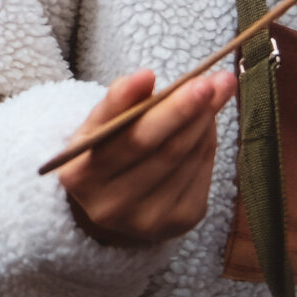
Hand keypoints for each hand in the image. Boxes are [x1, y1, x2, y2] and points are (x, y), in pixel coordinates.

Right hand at [56, 67, 237, 248]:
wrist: (113, 206)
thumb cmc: (102, 155)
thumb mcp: (96, 128)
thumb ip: (117, 102)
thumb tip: (145, 77)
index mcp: (81, 178)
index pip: (126, 138)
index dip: (145, 106)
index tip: (160, 74)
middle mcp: (114, 205)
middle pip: (163, 149)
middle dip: (190, 110)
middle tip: (215, 79)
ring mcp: (150, 219)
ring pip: (187, 159)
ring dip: (205, 121)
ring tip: (216, 91)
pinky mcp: (181, 221)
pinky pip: (202, 173)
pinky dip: (207, 142)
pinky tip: (207, 123)